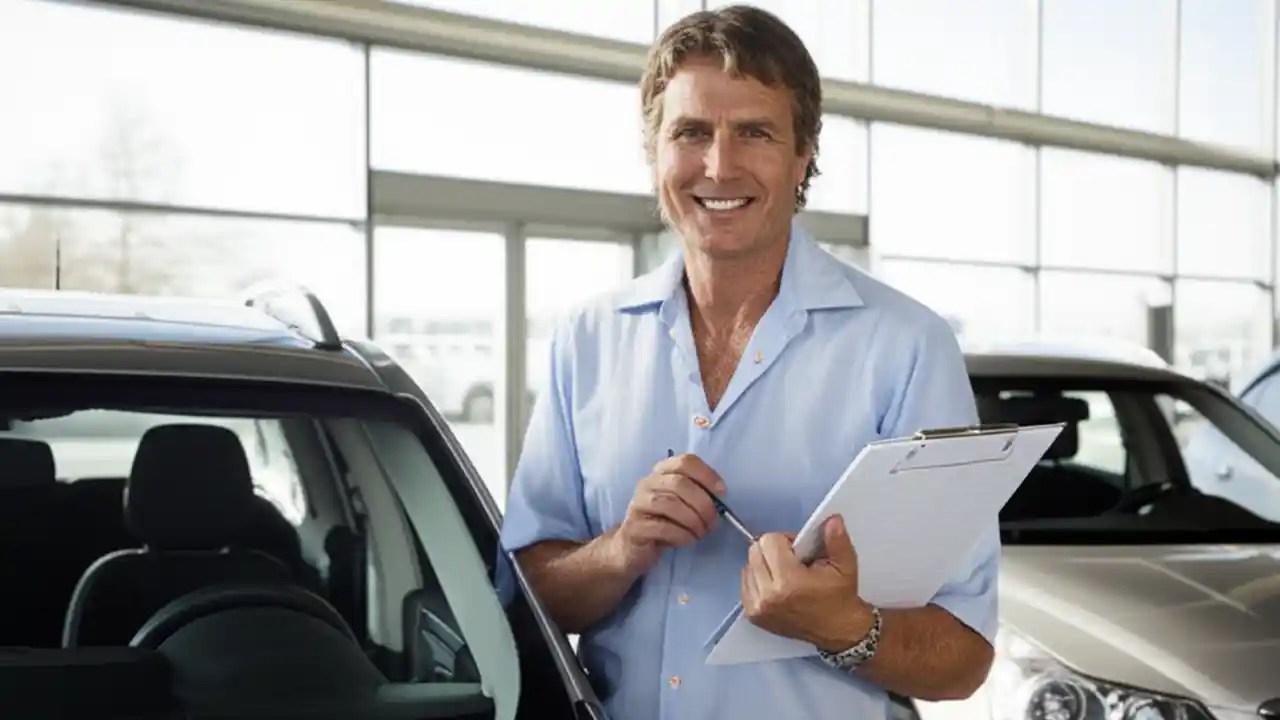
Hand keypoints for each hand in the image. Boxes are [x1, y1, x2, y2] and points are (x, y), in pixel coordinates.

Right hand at [609, 453, 724, 574]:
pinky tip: (687, 540)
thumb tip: (720, 495)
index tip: (722, 492)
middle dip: (703, 504)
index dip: (707, 474)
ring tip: (701, 533)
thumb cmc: (664, 522)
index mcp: (662, 472)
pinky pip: (664, 528)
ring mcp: (638, 504)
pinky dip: (682, 535)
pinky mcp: (635, 527)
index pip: (685, 461)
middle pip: (680, 483)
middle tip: (712, 521)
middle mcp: (648, 483)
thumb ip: (698, 493)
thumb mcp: (682, 503)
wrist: (634, 547)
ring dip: (694, 521)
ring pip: (671, 505)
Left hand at [740, 515, 872, 651]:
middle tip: (792, 561)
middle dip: (772, 550)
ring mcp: (758, 607)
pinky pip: (745, 583)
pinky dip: (758, 579)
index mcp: (789, 582)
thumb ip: (836, 540)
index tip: (799, 551)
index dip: (786, 540)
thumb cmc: (839, 597)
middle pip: (755, 551)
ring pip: (748, 566)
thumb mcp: (845, 565)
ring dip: (764, 565)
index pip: (769, 541)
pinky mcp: (753, 615)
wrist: (837, 630)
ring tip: (784, 574)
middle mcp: (768, 596)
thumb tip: (831, 519)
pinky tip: (776, 585)